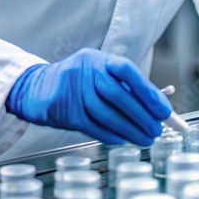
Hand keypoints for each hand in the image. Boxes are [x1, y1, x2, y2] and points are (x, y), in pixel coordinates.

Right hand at [5, 48, 171, 146]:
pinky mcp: (63, 110)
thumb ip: (122, 86)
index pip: (127, 70)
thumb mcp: (97, 73)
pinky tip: (123, 140)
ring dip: (129, 129)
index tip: (163, 109)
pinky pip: (92, 126)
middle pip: (118, 95)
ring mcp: (72, 90)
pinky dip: (110, 135)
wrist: (35, 87)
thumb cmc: (76, 81)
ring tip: (144, 138)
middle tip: (156, 129)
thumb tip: (154, 106)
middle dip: (141, 115)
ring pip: (106, 113)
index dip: (148, 91)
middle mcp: (85, 71)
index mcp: (97, 59)